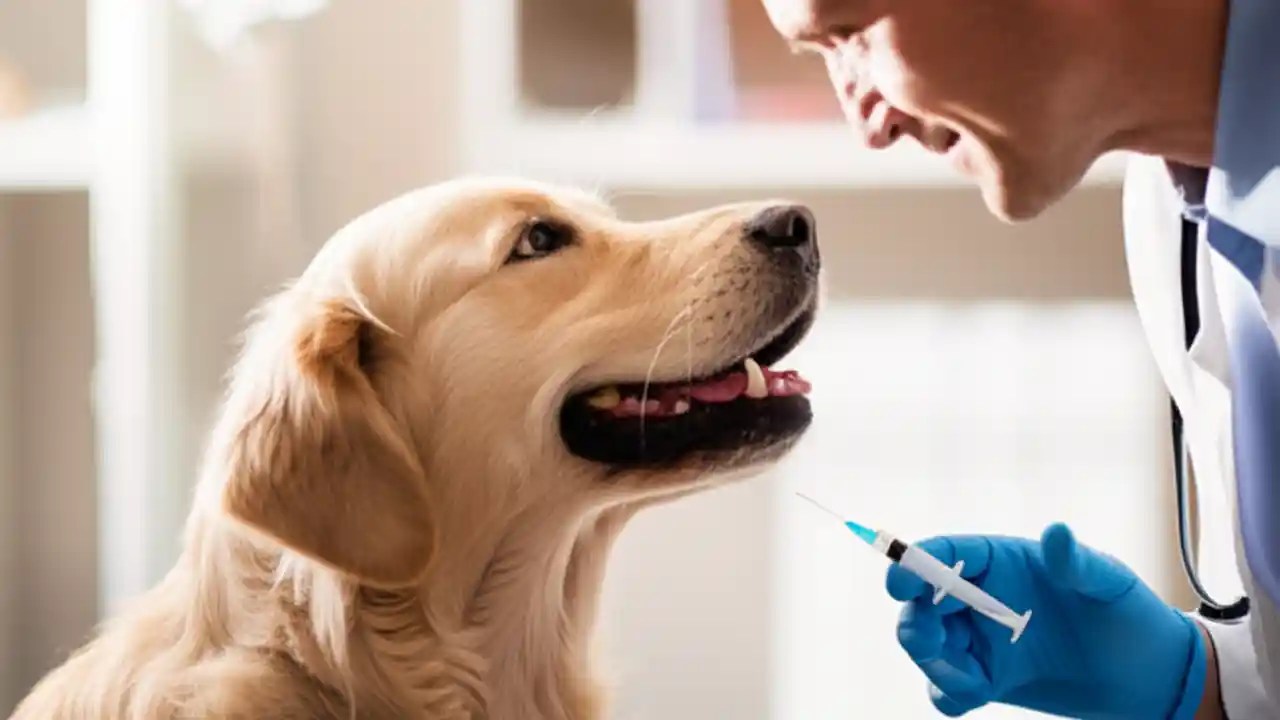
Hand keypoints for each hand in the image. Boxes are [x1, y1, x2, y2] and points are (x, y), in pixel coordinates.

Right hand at [886, 523, 1207, 717]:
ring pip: (926, 646)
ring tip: (972, 683)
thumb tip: (1057, 532)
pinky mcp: (984, 677)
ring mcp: (979, 638)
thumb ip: (1077, 563)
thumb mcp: (1109, 585)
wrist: (1147, 678)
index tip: (900, 582)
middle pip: (922, 602)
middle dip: (917, 622)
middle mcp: (980, 596)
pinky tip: (974, 696)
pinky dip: (947, 692)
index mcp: (1000, 562)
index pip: (946, 554)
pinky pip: (945, 687)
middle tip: (932, 643)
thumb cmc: (1130, 617)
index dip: (915, 564)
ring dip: (933, 663)